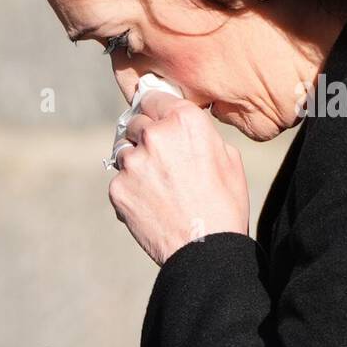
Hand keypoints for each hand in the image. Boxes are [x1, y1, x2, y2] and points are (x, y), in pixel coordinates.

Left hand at [107, 91, 248, 264]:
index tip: (156, 116)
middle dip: (147, 137)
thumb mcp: (229, 158)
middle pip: (137, 123)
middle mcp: (154, 135)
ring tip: (160, 186)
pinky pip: (120, 180)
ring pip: (125, 151)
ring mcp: (132, 162)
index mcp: (185, 121)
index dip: (156, 109)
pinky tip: (152, 204)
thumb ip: (202, 134)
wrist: (205, 249)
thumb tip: (186, 130)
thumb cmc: (224, 204)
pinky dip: (131, 189)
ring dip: (137, 162)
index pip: (154, 97)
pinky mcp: (118, 188)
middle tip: (164, 161)